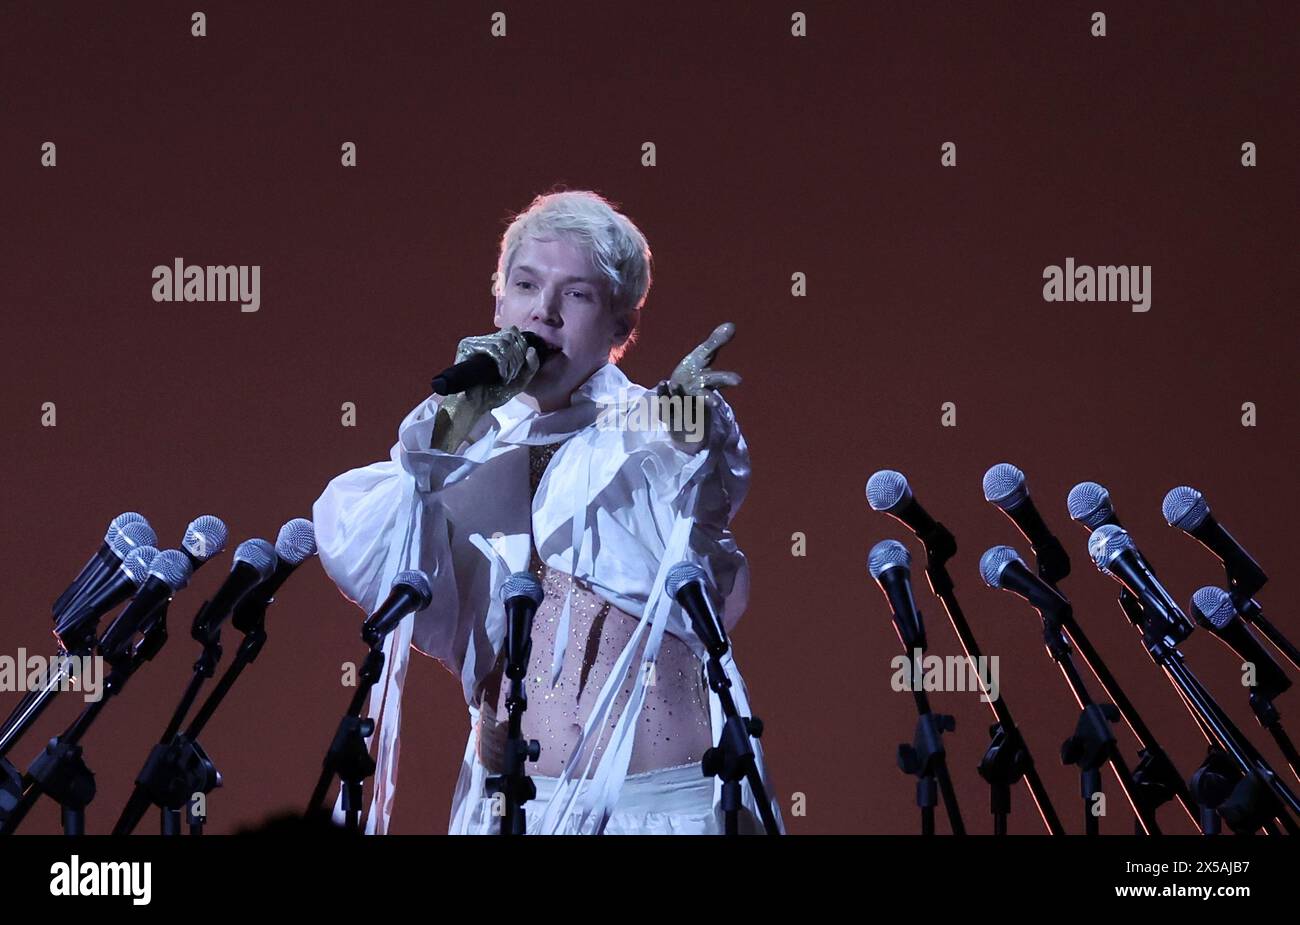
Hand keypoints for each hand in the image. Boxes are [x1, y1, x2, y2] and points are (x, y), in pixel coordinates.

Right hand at [454, 325, 541, 414]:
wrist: (475, 405)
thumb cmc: (494, 394)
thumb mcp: (520, 381)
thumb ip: (531, 366)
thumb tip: (531, 349)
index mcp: (496, 344)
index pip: (513, 331)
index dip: (521, 346)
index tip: (520, 366)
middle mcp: (485, 340)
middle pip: (509, 336)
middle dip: (516, 358)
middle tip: (511, 376)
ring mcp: (475, 342)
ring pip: (502, 342)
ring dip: (509, 362)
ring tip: (505, 377)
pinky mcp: (466, 347)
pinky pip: (491, 348)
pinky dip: (501, 363)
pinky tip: (500, 375)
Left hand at [655, 322, 741, 449]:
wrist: (677, 396)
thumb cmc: (693, 374)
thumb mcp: (703, 356)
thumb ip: (715, 342)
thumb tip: (732, 325)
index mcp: (707, 383)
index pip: (719, 380)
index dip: (728, 380)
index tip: (738, 380)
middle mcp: (696, 396)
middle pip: (705, 398)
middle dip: (710, 399)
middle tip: (717, 404)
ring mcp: (682, 403)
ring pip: (683, 403)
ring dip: (680, 396)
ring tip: (675, 385)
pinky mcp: (667, 408)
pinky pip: (665, 403)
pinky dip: (663, 395)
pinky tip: (662, 383)